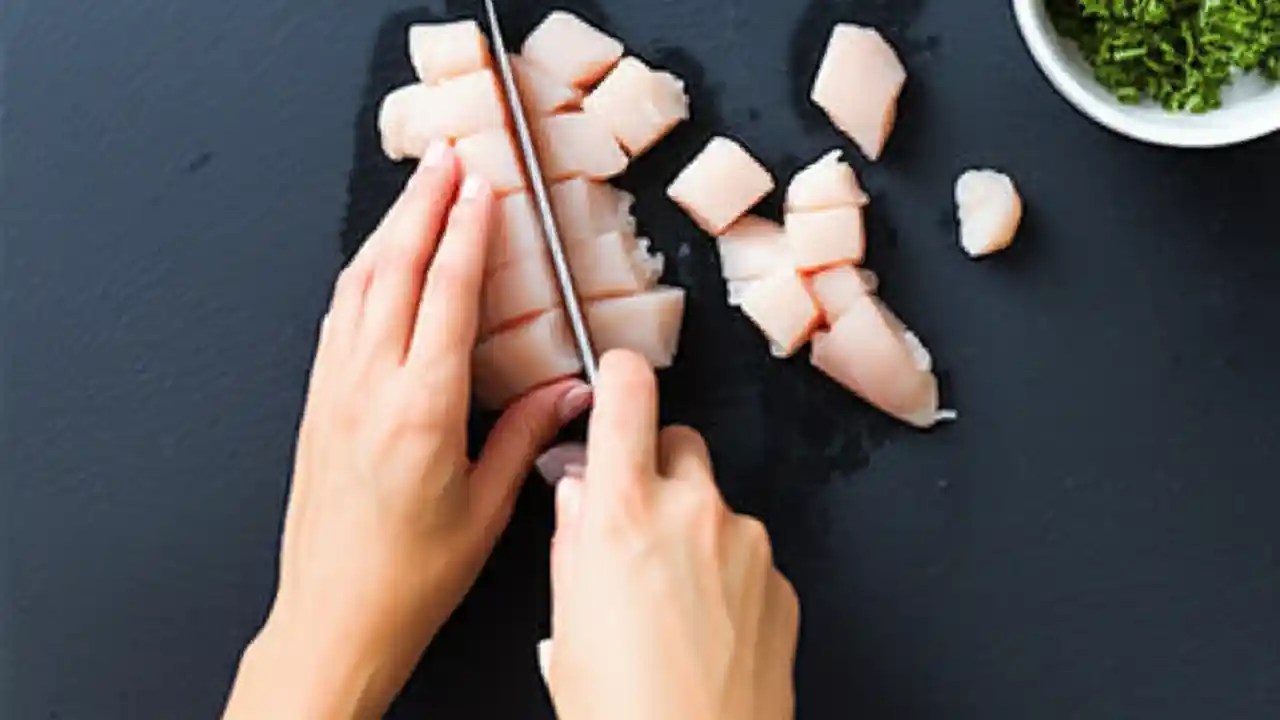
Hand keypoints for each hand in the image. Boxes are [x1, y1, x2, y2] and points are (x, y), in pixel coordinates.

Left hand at [223, 143, 590, 719]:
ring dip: (390, 228)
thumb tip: (572, 390)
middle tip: (448, 156)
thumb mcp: (487, 508)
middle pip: (395, 269)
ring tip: (418, 188)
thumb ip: (527, 434)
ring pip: (359, 284)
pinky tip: (376, 260)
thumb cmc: (410, 576)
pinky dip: (362, 274)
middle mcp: (368, 388)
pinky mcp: (317, 402)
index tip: (483, 186)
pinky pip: (339, 317)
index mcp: (421, 410)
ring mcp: (334, 390)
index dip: (468, 231)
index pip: (447, 294)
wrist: (333, 615)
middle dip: (425, 204)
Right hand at [543, 351, 799, 719]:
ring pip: (715, 502)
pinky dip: (727, 571)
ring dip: (693, 527)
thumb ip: (572, 539)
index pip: (629, 394)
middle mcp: (692, 511)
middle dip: (655, 467)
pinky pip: (748, 551)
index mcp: (623, 514)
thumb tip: (579, 494)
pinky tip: (707, 627)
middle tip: (634, 522)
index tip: (616, 379)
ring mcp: (747, 544)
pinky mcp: (782, 581)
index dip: (619, 375)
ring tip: (671, 599)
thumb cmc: (621, 711)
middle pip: (679, 442)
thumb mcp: (565, 621)